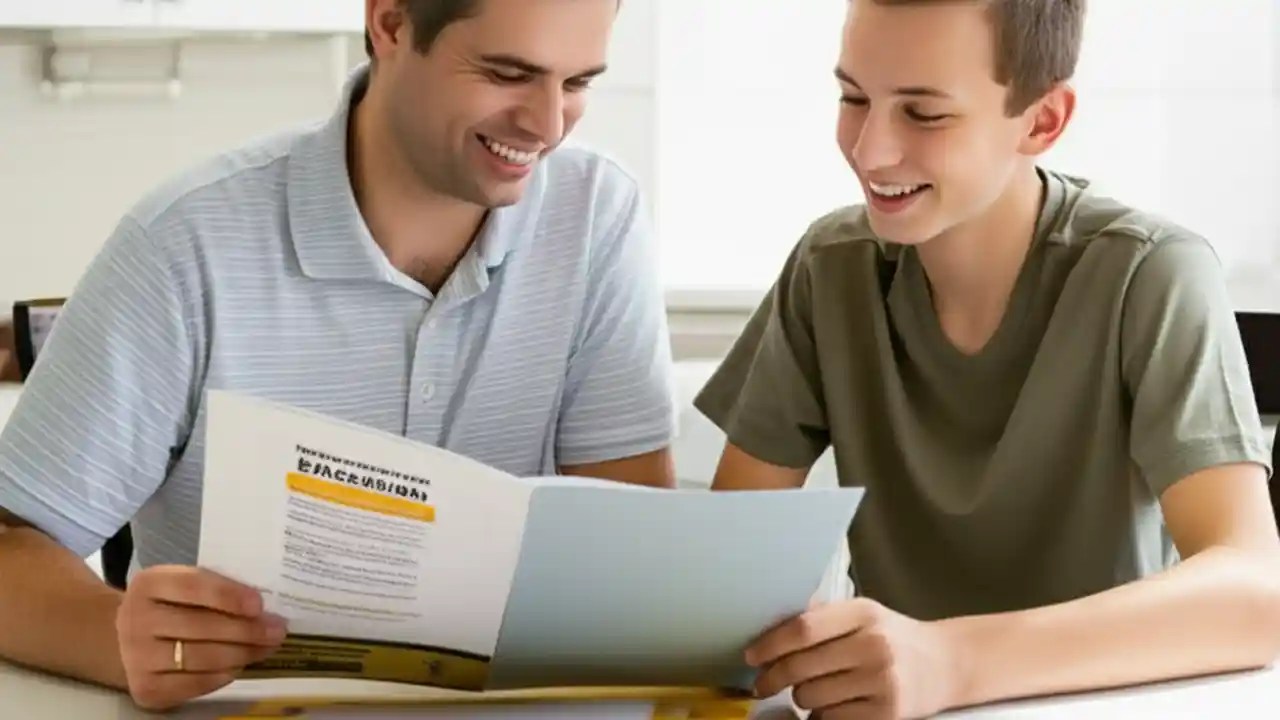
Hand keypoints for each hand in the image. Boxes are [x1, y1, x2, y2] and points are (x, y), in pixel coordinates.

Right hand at [115, 565, 287, 709]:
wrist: (121, 640)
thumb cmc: (168, 606)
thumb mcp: (180, 585)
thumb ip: (215, 588)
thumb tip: (264, 608)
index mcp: (149, 584)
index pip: (192, 586)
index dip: (228, 595)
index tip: (259, 604)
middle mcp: (136, 619)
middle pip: (201, 625)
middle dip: (247, 630)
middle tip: (277, 630)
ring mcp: (137, 656)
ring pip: (201, 658)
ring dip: (241, 654)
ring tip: (266, 648)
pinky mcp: (145, 688)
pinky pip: (194, 684)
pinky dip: (222, 676)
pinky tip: (238, 666)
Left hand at [746, 598, 963, 718]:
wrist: (946, 663)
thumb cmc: (893, 637)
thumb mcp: (864, 614)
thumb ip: (823, 619)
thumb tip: (768, 632)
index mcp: (863, 614)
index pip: (803, 629)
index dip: (769, 644)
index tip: (751, 656)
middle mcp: (873, 645)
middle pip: (801, 667)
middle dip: (772, 678)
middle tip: (761, 683)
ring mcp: (882, 681)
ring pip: (811, 697)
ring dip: (799, 698)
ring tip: (807, 692)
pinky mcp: (887, 713)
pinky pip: (832, 719)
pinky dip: (821, 716)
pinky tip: (828, 707)